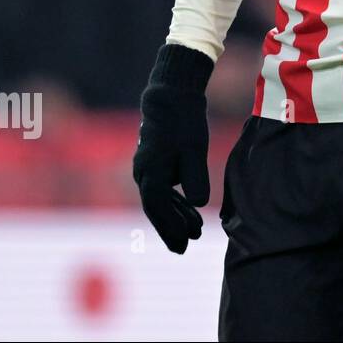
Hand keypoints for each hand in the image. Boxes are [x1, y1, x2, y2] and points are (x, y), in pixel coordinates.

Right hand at [132, 44, 213, 253]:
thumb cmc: (184, 121)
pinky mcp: (156, 161)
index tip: (182, 245)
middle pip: (157, 208)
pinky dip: (177, 200)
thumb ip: (196, 177)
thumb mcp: (194, 149)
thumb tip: (199, 204)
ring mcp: (148, 167)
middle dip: (172, 228)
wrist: (172, 95)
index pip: (158, 208)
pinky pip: (164, 187)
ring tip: (195, 232)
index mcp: (150, 172)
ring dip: (177, 215)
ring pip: (161, 199)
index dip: (170, 228)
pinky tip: (191, 209)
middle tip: (185, 247)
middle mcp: (143, 172)